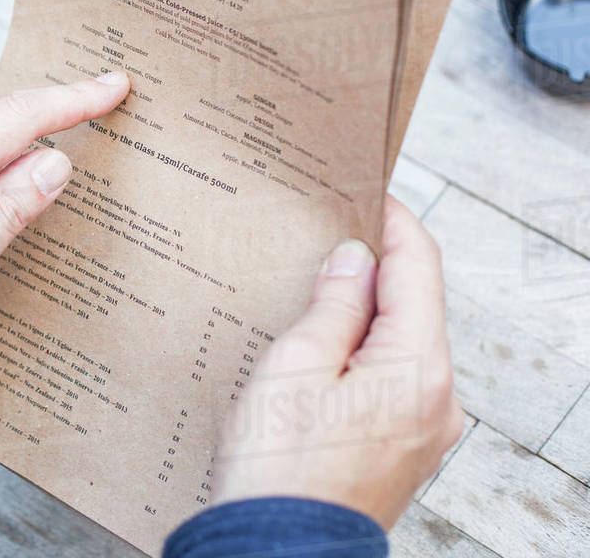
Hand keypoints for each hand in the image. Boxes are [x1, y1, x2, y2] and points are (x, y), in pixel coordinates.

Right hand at [210, 195, 461, 529]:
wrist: (278, 552)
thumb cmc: (279, 468)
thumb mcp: (296, 367)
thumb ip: (334, 305)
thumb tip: (356, 260)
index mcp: (418, 369)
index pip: (419, 268)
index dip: (393, 223)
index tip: (367, 193)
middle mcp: (438, 398)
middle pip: (416, 305)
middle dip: (375, 267)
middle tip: (326, 236)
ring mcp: (426, 428)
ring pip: (403, 344)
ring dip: (364, 312)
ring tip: (312, 292)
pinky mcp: (404, 448)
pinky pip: (393, 379)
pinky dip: (363, 351)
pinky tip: (320, 348)